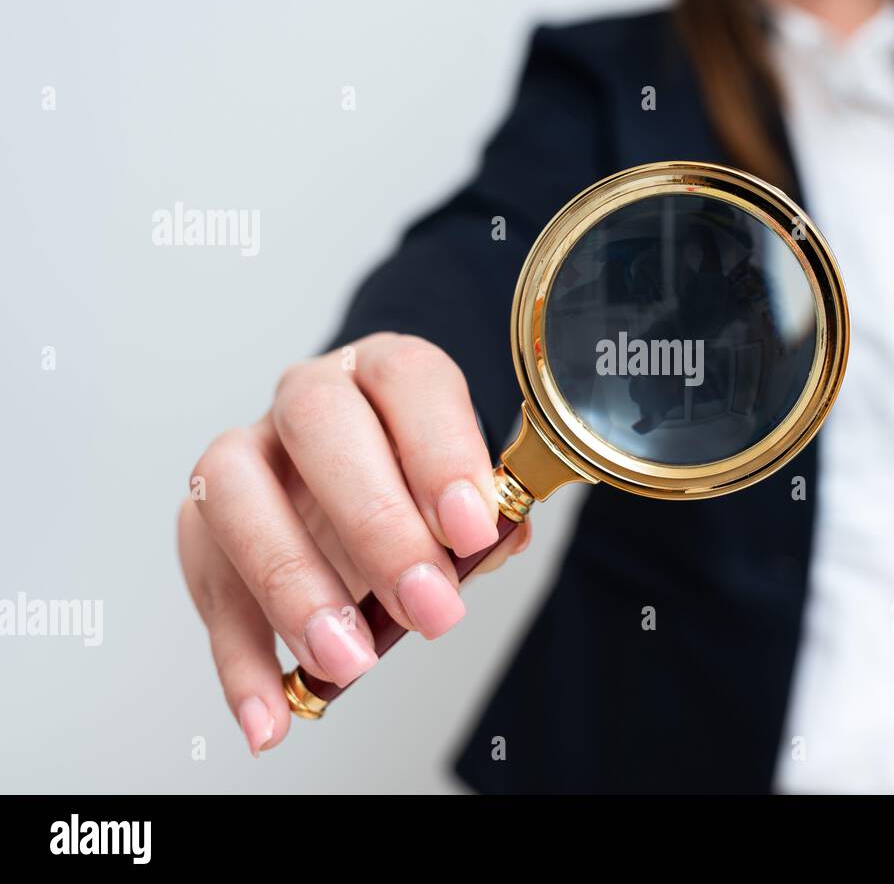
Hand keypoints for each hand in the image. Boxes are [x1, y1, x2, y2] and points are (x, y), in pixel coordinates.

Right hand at [178, 333, 529, 756]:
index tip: (472, 529)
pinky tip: (270, 716)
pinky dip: (238, 658)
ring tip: (347, 662)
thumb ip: (487, 516)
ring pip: (238, 493)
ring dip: (293, 586)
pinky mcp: (202, 518)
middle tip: (429, 607)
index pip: (408, 381)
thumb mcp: (467, 493)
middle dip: (377, 524)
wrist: (363, 483)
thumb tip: (496, 542)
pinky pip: (206, 581)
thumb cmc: (420, 485)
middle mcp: (308, 396)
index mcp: (386, 373)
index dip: (442, 450)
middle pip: (320, 425)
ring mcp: (245, 450)